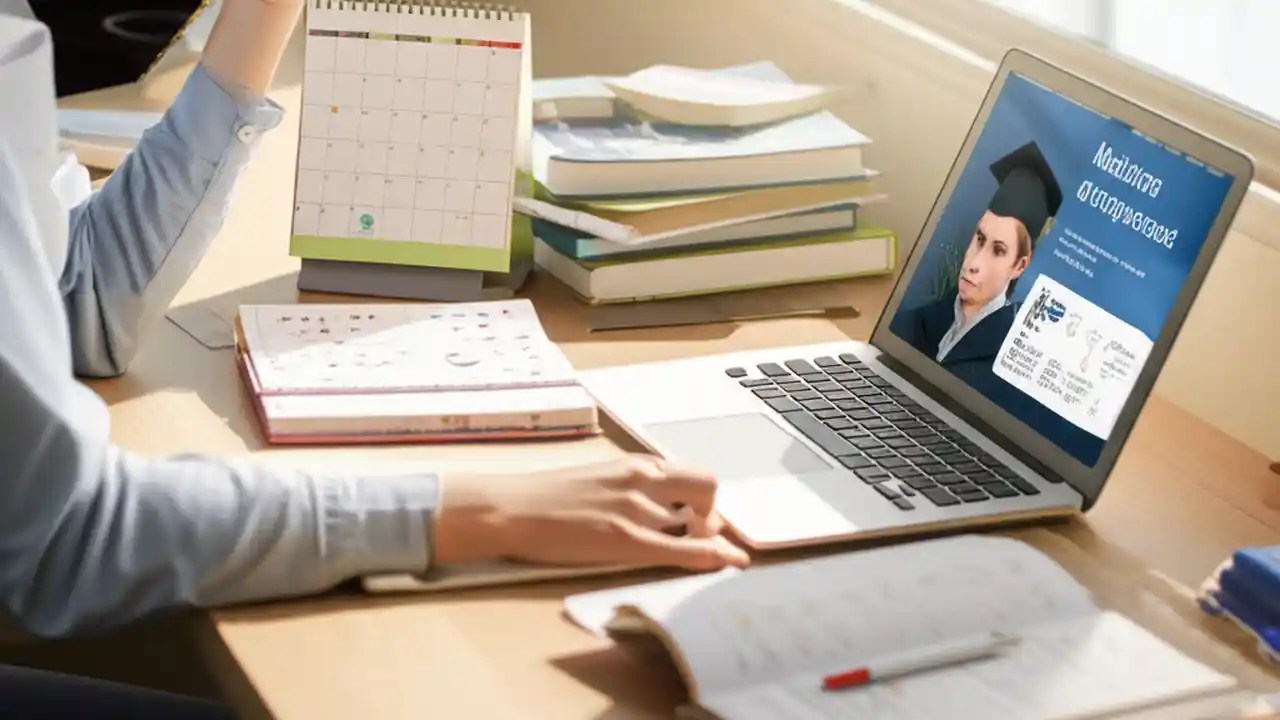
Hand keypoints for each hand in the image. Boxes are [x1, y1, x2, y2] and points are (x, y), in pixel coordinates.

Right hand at [434, 455, 749, 571]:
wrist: (512, 508)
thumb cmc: (548, 497)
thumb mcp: (601, 479)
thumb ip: (635, 488)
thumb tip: (664, 507)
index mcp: (636, 466)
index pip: (696, 475)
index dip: (707, 500)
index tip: (703, 519)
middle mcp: (643, 481)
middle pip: (708, 489)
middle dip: (713, 515)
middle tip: (700, 535)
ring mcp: (637, 510)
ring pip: (698, 524)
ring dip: (704, 540)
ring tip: (688, 552)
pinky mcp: (627, 540)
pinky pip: (686, 550)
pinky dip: (715, 557)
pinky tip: (730, 563)